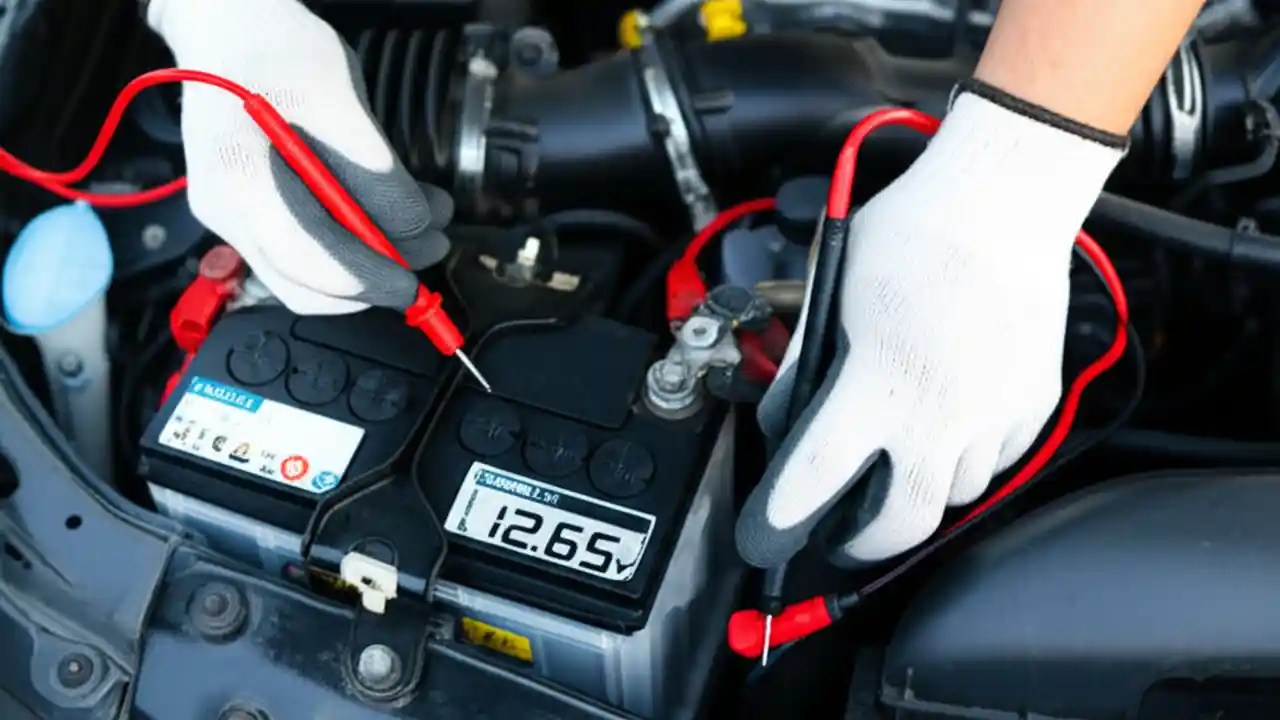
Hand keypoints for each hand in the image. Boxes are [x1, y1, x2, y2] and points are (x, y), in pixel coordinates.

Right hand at [148, 0, 451, 314]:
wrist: (230, 29)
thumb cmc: (278, 51)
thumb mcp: (339, 100)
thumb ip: (375, 172)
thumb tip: (414, 229)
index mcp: (240, 181)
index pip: (309, 260)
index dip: (370, 276)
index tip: (415, 278)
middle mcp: (226, 212)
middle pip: (306, 286)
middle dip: (374, 278)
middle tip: (429, 249)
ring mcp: (231, 218)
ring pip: (306, 278)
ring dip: (368, 264)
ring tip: (419, 231)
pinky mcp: (248, 217)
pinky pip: (301, 254)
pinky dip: (348, 247)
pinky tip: (383, 219)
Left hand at [736, 91, 1123, 567]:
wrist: (1003, 201)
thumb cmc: (913, 233)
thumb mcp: (832, 292)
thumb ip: (806, 365)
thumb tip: (786, 420)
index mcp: (879, 380)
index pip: (816, 478)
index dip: (782, 518)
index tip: (767, 535)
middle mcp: (941, 410)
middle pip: (902, 524)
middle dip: (864, 541)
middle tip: (840, 532)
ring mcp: (995, 413)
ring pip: (954, 495)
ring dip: (918, 492)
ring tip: (896, 462)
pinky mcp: (1032, 405)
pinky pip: (997, 463)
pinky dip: (966, 461)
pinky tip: (946, 428)